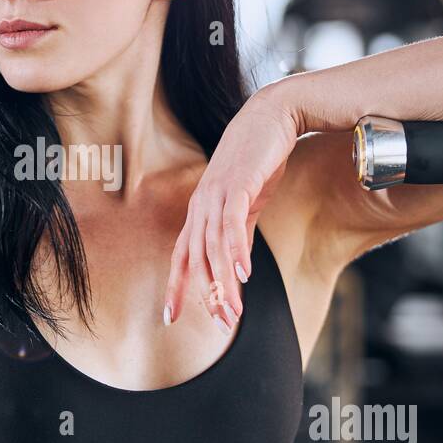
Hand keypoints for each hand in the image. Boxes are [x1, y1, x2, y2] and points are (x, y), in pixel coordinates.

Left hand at [162, 88, 297, 330]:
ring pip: (213, 248)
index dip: (177, 287)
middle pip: (196, 259)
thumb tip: (238, 268)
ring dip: (223, 283)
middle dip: (207, 295)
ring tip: (234, 311)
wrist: (273, 116)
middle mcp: (201, 206)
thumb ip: (240, 234)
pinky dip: (236, 252)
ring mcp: (215, 195)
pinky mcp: (236, 185)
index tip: (170, 317)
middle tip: (220, 325)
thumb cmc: (259, 160)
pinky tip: (245, 276)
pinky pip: (231, 225)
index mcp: (200, 212)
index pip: (183, 256)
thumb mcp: (248, 204)